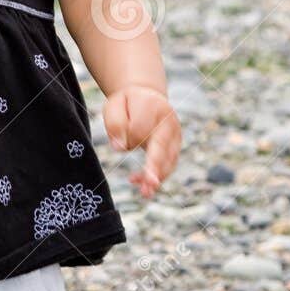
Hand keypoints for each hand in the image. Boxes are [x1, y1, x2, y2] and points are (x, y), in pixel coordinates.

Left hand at [103, 85, 180, 199]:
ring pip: (168, 159)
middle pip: (161, 146)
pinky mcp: (176, 148)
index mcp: (152, 106)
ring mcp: (175, 135)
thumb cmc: (126, 104)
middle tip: (151, 183)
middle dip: (155, 166)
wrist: (145, 97)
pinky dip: (157, 177)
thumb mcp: (114, 106)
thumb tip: (119, 148)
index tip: (118, 142)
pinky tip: (144, 186)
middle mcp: (169, 121)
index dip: (127, 138)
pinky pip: (169, 166)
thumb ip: (115, 123)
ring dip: (157, 177)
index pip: (139, 129)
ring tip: (145, 193)